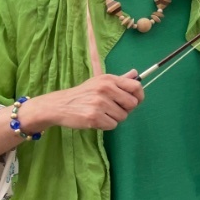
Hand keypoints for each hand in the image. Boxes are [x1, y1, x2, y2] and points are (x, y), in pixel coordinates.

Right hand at [22, 70, 143, 130]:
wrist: (60, 105)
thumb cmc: (84, 94)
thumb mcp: (100, 82)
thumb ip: (120, 79)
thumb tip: (136, 73)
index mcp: (109, 79)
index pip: (135, 86)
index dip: (139, 96)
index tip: (136, 101)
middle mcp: (106, 89)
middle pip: (132, 104)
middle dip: (125, 109)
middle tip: (113, 109)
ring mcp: (100, 103)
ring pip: (123, 116)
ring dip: (114, 118)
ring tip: (102, 113)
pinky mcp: (94, 117)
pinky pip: (112, 125)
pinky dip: (106, 125)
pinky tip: (97, 120)